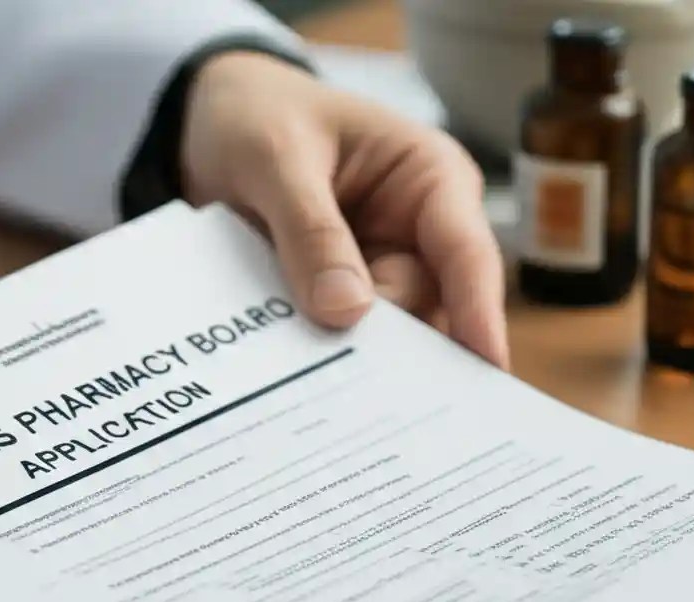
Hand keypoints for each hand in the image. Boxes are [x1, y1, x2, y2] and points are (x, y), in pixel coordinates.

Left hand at [181, 51, 508, 368]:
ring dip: (345, 356)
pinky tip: (290, 381)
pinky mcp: (333, 297)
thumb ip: (310, 229)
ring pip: (379, 334)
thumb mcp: (276, 158)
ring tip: (317, 391)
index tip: (487, 369)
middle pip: (423, 307)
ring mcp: (375, 269)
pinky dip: (312, 352)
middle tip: (359, 391)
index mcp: (430, 179)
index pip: (465, 253)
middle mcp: (417, 233)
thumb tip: (348, 310)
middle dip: (391, 348)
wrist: (207, 124)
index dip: (478, 313)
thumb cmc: (258, 116)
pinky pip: (332, 337)